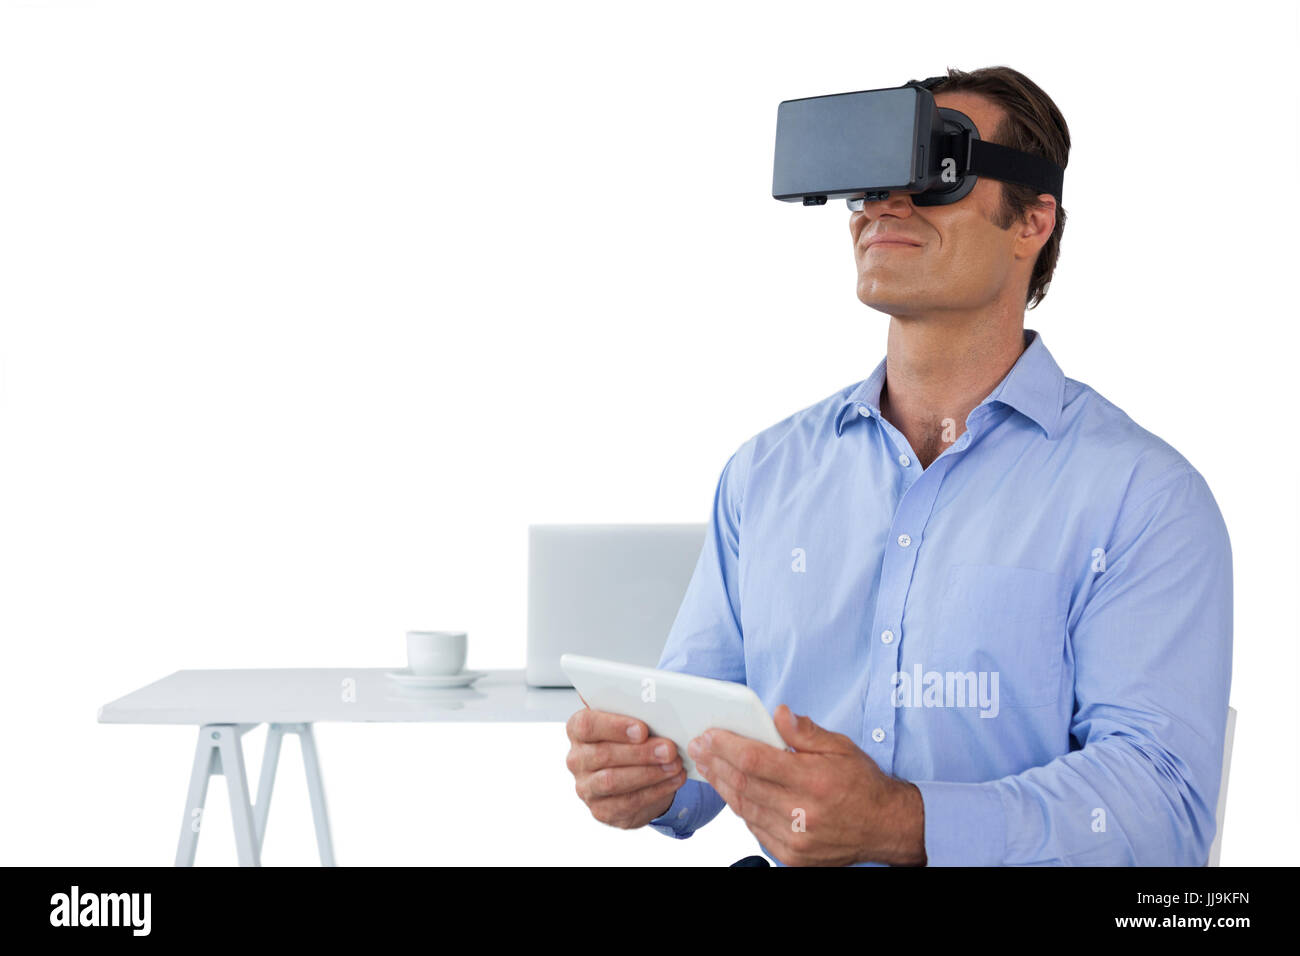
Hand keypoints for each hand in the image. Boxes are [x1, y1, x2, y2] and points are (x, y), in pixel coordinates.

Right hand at [565, 707, 686, 828]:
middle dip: (640, 752)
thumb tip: (649, 697)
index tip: (642, 729)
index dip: (615, 726)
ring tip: (674, 765)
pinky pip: (628, 802)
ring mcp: (586, 787)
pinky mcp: (601, 809)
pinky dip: (655, 790)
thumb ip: (631, 707)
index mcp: (578, 729)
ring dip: (649, 773)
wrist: (633, 777)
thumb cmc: (630, 740)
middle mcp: (577, 758)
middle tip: (669, 749)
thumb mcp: (629, 720)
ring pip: (613, 781)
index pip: (586, 725)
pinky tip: (673, 780)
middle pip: (603, 754)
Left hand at [689, 704, 925, 865]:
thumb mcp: (841, 747)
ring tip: (709, 766)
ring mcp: (796, 839)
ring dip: (722, 785)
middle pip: (744, 785)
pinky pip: (755, 829)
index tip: (709, 735)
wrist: (885, 826)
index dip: (726, 746)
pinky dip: (741, 808)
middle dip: (716, 763)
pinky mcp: (793, 856)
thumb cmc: (862, 783)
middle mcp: (803, 813)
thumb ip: (805, 732)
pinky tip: (733, 791)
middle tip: (699, 747)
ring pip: (745, 809)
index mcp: (814, 780)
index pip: (755, 760)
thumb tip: (778, 713)